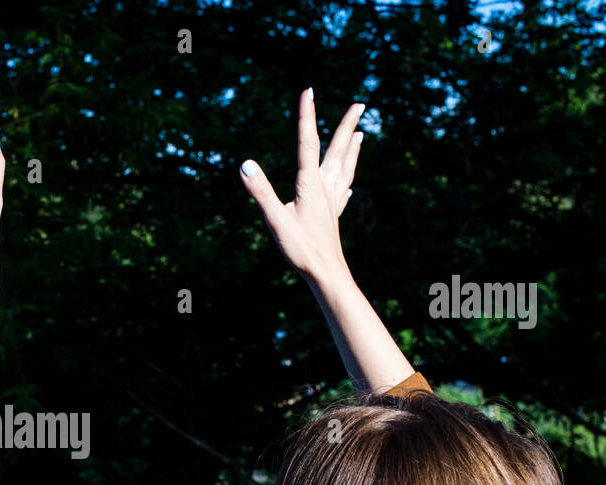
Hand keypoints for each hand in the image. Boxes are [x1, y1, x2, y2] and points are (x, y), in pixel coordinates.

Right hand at [240, 89, 365, 282]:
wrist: (325, 273)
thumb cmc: (301, 249)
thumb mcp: (275, 220)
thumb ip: (260, 192)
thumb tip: (245, 165)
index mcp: (310, 184)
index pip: (306, 142)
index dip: (306, 115)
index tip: (308, 91)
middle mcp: (324, 187)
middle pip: (337, 149)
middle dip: (346, 125)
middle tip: (361, 104)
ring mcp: (330, 201)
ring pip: (344, 167)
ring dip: (352, 148)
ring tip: (361, 134)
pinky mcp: (332, 215)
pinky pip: (342, 191)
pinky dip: (346, 180)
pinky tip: (348, 184)